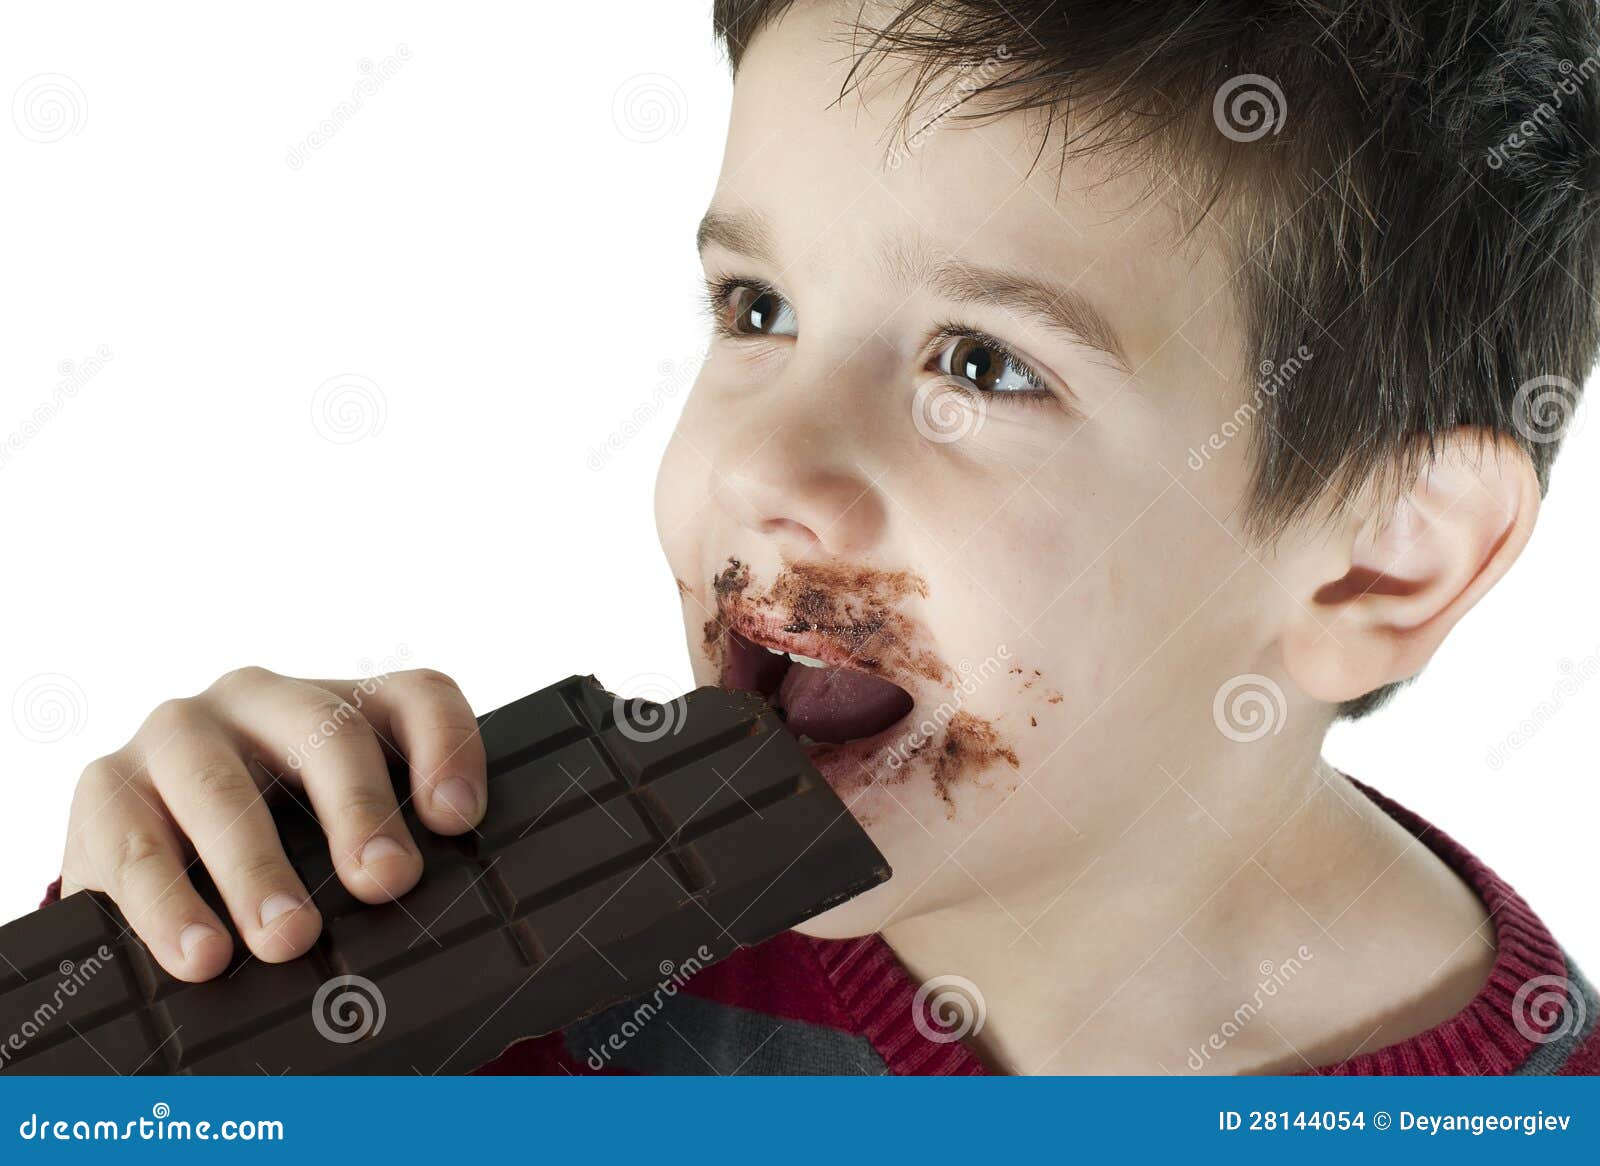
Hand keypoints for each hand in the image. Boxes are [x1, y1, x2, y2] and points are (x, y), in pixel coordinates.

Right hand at [57, 667, 486, 982]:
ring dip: (257, 868)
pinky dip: (169, 906)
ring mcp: (180, 733)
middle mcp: (265, 699)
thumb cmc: (284, 854)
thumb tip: (430, 922)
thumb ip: (389, 858)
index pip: (419, 699)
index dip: (449, 749)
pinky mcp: (106, 786)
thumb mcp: (341, 841)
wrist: (146, 864)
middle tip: (385, 881)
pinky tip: (201, 955)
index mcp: (344, 705)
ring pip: (220, 786)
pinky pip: (135, 844)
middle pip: (328, 733)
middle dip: (358, 809)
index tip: (459, 820)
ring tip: (288, 938)